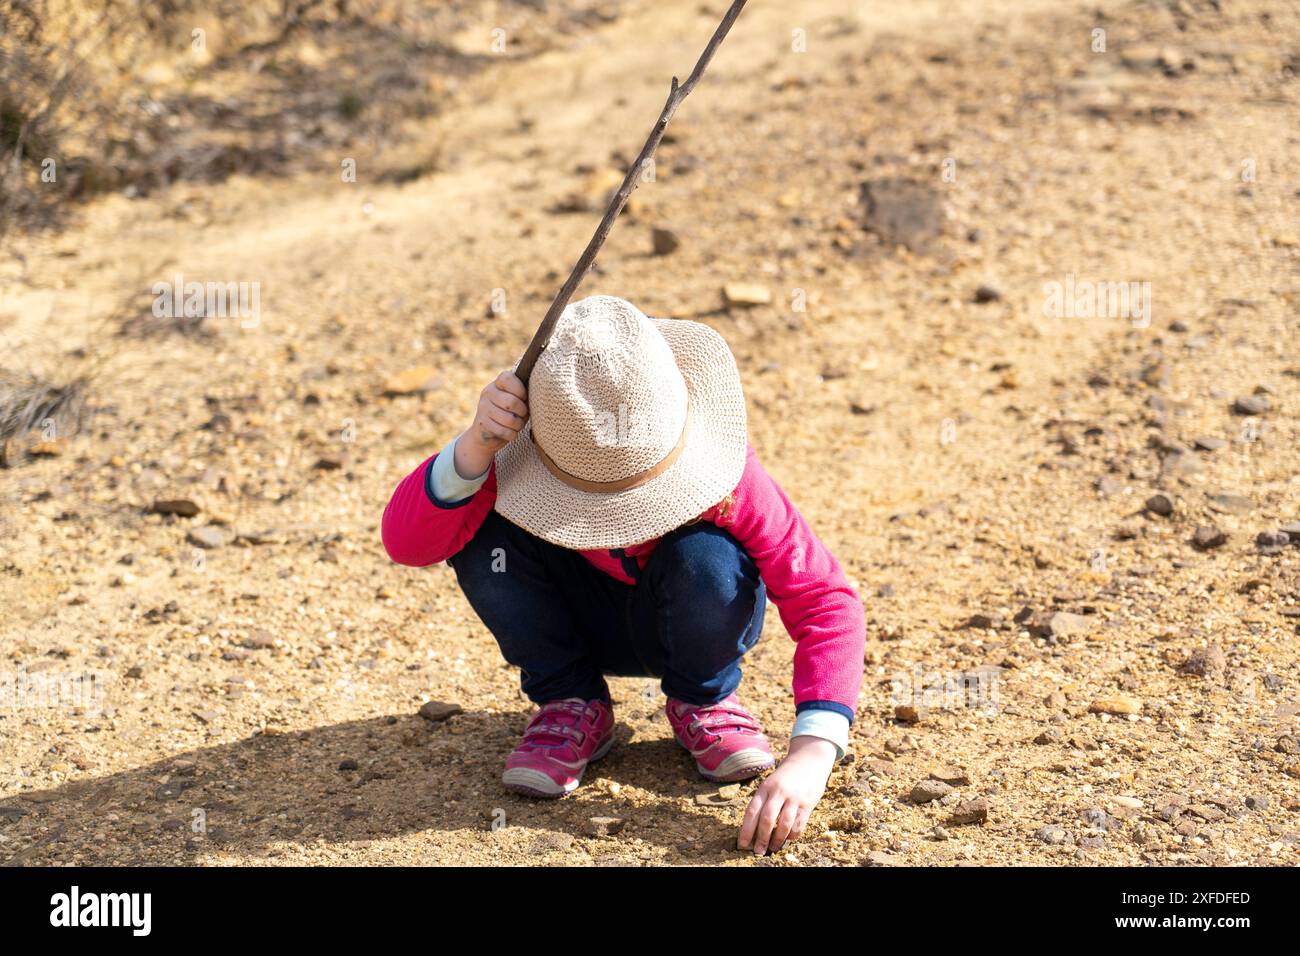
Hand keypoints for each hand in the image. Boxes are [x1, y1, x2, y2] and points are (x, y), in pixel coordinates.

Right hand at [454, 370, 528, 478]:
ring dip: (518, 425)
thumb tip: (539, 393)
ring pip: (510, 419)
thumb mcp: (516, 401)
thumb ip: (524, 395)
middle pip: (512, 402)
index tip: (524, 398)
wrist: (486, 434)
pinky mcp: (482, 423)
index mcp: (497, 384)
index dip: (520, 390)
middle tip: (523, 415)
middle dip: (523, 412)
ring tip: (517, 425)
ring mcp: (483, 408)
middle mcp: (488, 393)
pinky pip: (504, 431)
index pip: (507, 378)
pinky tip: (510, 433)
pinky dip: (511, 434)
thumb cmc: (509, 414)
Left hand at [738, 736, 835, 854]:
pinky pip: (799, 824)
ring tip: (773, 848)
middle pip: (766, 818)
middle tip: (758, 851)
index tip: (742, 844)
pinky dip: (792, 835)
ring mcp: (794, 797)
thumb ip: (764, 801)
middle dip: (761, 838)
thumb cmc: (785, 777)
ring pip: (783, 824)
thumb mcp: (771, 784)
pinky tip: (788, 838)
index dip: (746, 829)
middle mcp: (779, 791)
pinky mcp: (808, 803)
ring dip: (777, 840)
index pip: (752, 810)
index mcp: (765, 787)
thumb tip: (754, 828)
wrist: (809, 760)